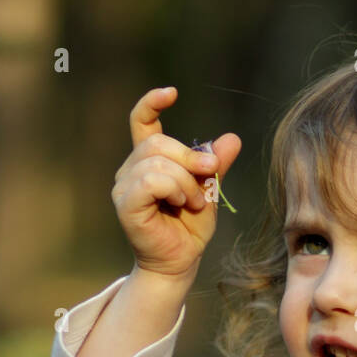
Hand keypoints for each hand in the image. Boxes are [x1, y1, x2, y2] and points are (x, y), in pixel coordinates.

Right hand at [110, 86, 240, 280]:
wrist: (181, 262)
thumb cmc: (190, 228)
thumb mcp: (209, 190)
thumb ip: (216, 165)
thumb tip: (232, 138)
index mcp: (148, 161)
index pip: (141, 121)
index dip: (152, 102)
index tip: (172, 94)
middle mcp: (131, 170)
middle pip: (158, 142)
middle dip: (190, 157)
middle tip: (211, 174)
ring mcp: (124, 187)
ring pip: (158, 162)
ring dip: (186, 181)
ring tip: (194, 203)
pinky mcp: (126, 204)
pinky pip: (151, 180)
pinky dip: (173, 189)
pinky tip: (181, 204)